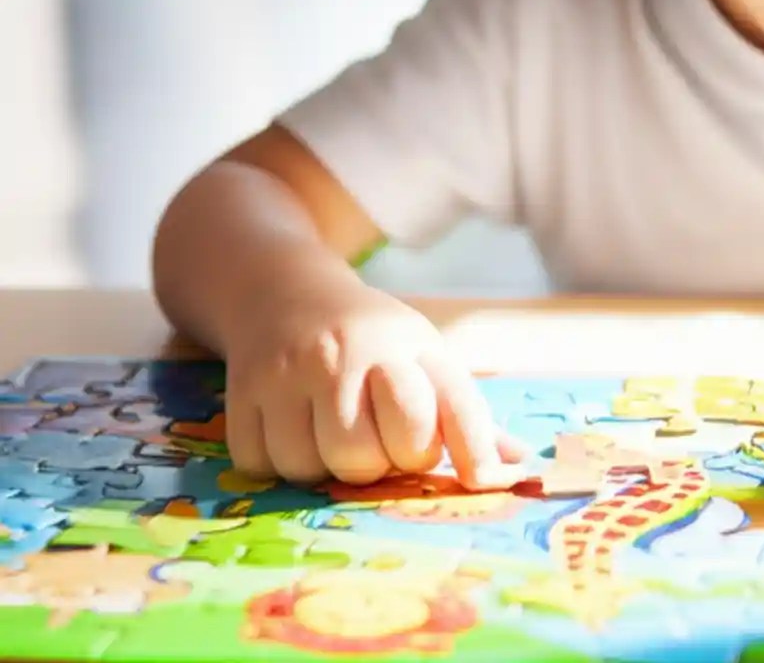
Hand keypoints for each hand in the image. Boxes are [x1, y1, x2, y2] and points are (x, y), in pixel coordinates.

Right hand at [221, 278, 526, 488]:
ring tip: (334, 434)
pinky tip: (295, 432)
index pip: (433, 414)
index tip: (477, 479)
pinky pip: (260, 463)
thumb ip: (466, 416)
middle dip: (377, 463)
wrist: (284, 290)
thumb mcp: (426, 359)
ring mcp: (285, 372)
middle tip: (379, 441)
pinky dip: (278, 463)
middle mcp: (342, 355)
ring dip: (324, 467)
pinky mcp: (240, 391)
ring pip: (308, 466)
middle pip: (362, 456)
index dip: (453, 453)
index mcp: (401, 347)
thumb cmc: (374, 340)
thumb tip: (517, 468)